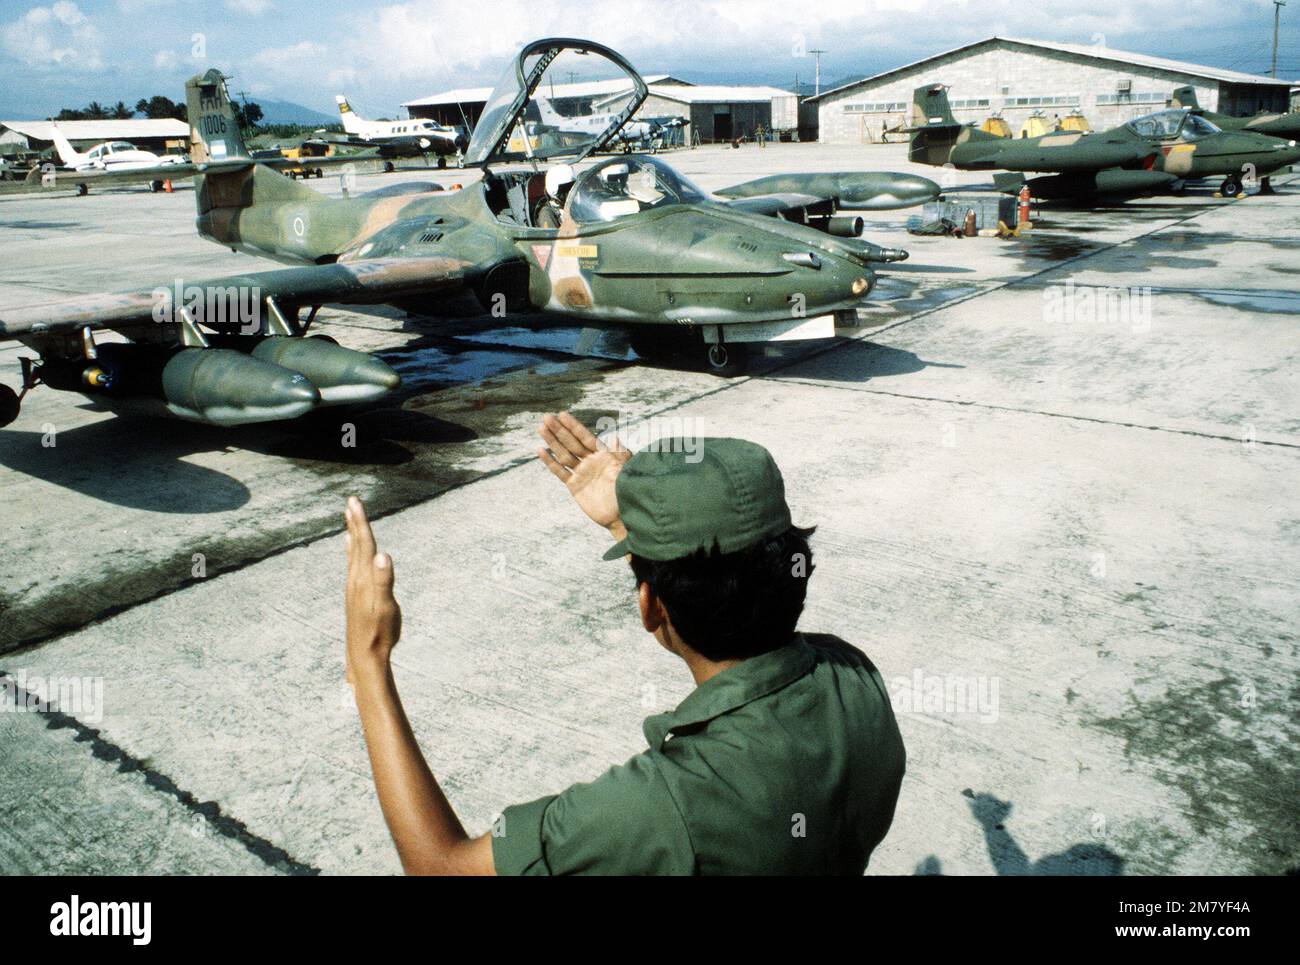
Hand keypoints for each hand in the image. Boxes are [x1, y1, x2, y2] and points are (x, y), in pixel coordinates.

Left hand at [344, 495, 401, 684]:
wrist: (364, 654)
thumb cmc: (379, 631)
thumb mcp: (386, 607)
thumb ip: (384, 580)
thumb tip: (382, 556)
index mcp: (364, 578)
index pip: (364, 544)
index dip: (361, 522)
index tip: (355, 502)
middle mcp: (356, 579)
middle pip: (356, 545)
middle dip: (355, 522)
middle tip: (352, 501)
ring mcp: (355, 587)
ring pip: (354, 554)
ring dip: (354, 534)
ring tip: (350, 518)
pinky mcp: (357, 594)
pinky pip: (353, 564)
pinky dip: (352, 551)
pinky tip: (350, 548)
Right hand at [537, 412, 630, 536]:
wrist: (622, 514)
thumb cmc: (628, 489)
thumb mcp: (627, 469)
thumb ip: (620, 453)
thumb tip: (615, 436)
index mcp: (603, 454)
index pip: (585, 437)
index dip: (574, 426)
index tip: (562, 414)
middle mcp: (590, 461)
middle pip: (571, 442)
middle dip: (559, 430)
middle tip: (546, 417)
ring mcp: (581, 473)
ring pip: (563, 454)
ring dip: (552, 442)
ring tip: (541, 429)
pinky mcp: (574, 485)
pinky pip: (560, 472)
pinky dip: (550, 462)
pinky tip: (541, 450)